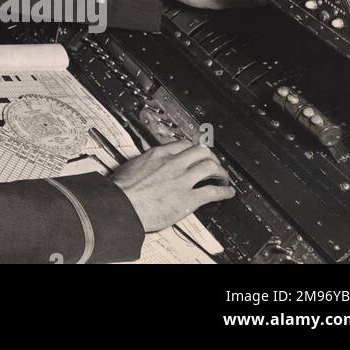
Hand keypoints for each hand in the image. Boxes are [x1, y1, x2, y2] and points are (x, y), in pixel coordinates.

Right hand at [111, 139, 234, 231]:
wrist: (121, 205)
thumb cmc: (122, 189)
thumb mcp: (132, 165)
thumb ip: (145, 163)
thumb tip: (147, 165)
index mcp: (158, 154)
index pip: (183, 144)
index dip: (194, 148)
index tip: (197, 153)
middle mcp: (173, 163)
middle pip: (201, 151)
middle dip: (212, 157)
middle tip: (215, 163)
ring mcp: (182, 180)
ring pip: (210, 167)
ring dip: (221, 172)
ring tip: (223, 177)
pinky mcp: (188, 198)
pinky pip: (213, 191)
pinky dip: (224, 191)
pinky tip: (228, 193)